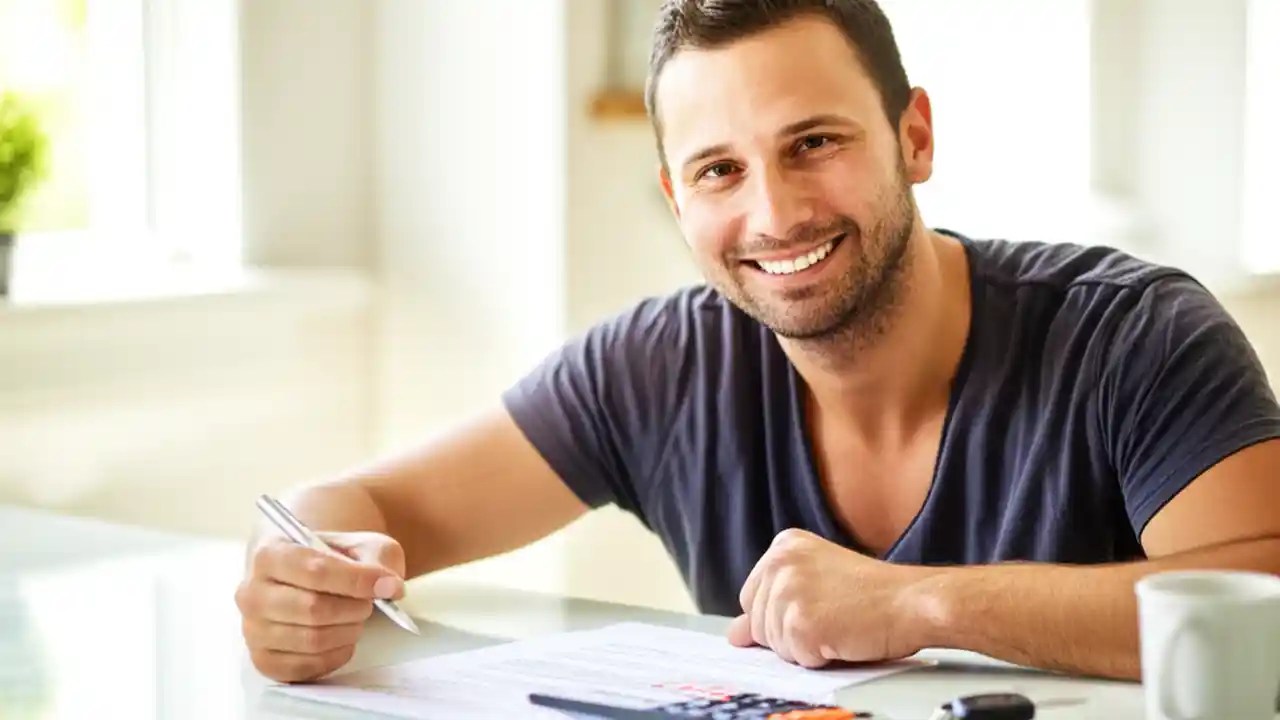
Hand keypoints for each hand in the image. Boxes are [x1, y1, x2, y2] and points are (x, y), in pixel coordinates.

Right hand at [235, 530, 406, 681]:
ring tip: (355, 618)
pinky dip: (336, 655)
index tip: (388, 585)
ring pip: (312, 640)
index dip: (357, 580)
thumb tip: (390, 587)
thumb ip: (377, 558)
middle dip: (354, 608)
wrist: (306, 577)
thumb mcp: (360, 545)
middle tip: (369, 603)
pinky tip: (342, 638)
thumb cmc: (334, 560)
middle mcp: (252, 593)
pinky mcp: (263, 660)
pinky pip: (307, 667)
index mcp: (270, 554)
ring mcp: (253, 630)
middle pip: (313, 609)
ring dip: (348, 631)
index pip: (315, 570)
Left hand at [727, 528, 926, 667]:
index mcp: (784, 546)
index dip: (780, 617)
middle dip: (791, 633)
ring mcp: (789, 591)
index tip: (816, 609)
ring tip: (838, 625)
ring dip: (806, 647)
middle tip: (834, 616)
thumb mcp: (816, 587)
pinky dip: (819, 658)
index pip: (752, 599)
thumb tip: (734, 635)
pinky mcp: (801, 621)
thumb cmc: (874, 595)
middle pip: (758, 624)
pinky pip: (795, 658)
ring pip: (773, 644)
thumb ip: (772, 605)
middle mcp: (780, 562)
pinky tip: (842, 636)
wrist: (913, 601)